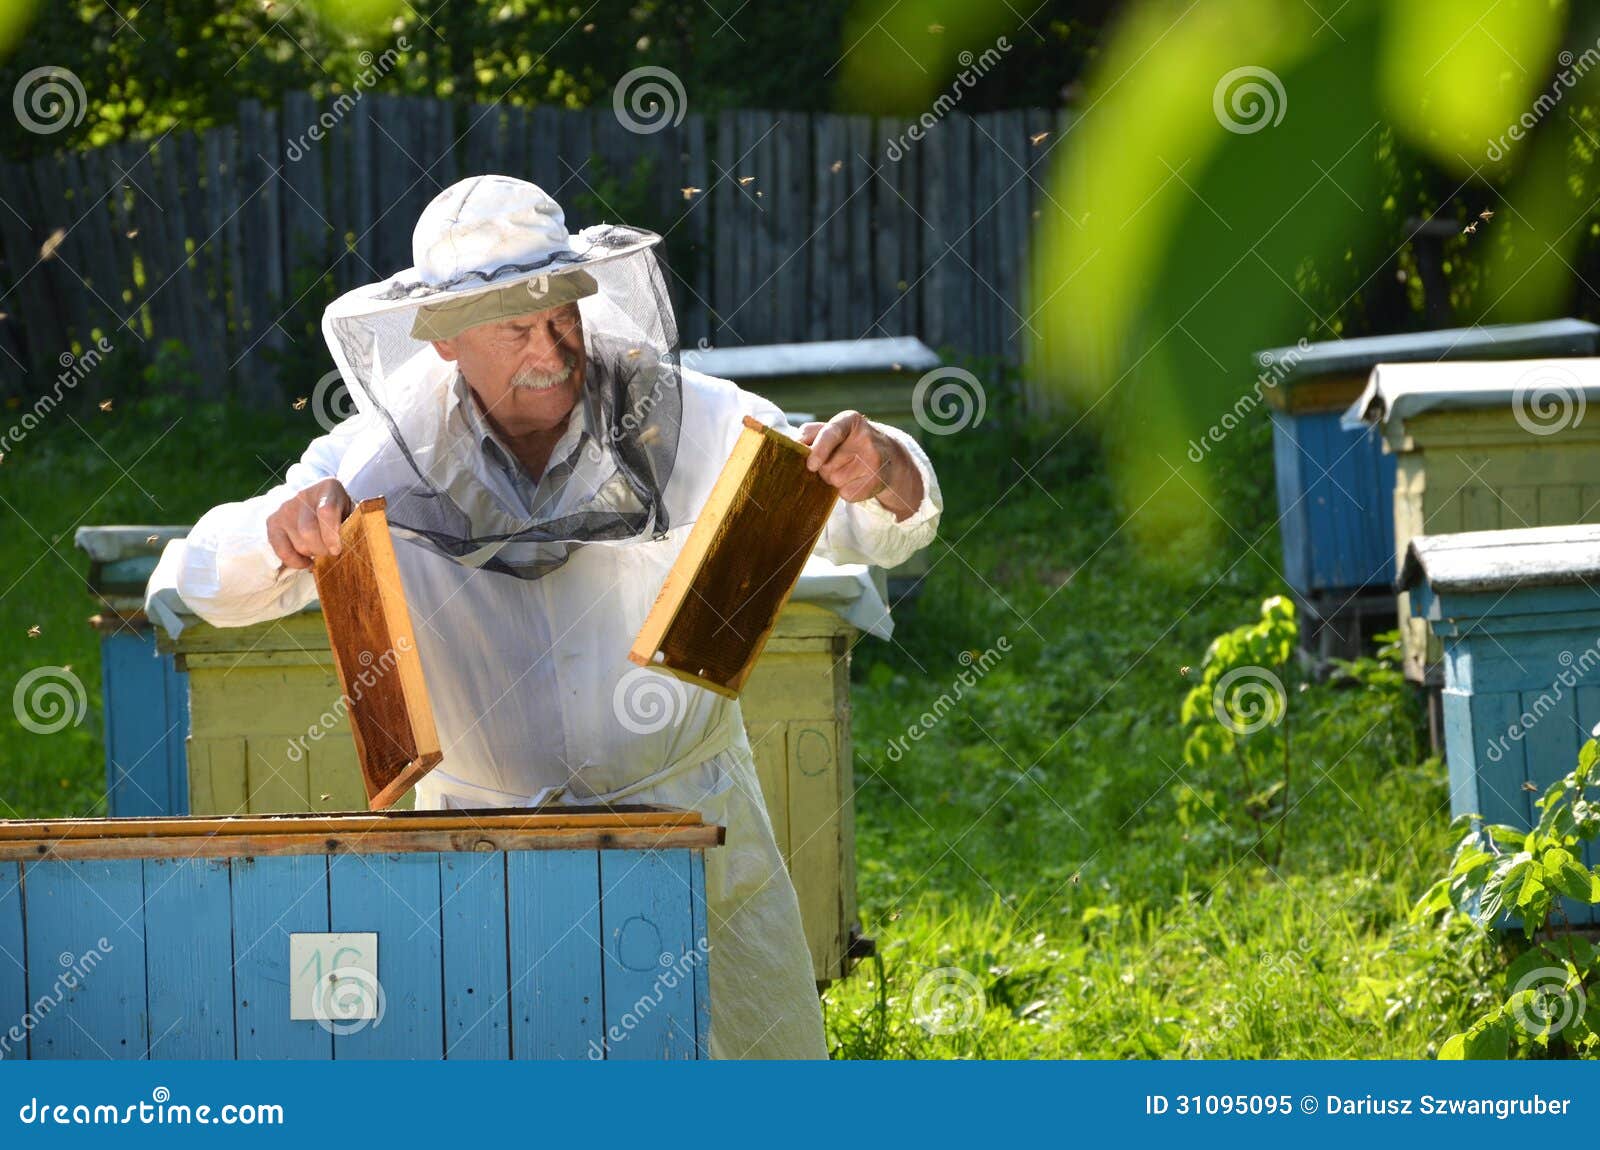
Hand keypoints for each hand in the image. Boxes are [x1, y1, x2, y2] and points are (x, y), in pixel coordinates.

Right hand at [265, 478, 352, 569]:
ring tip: (320, 550)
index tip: (337, 549)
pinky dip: (295, 561)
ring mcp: (285, 507)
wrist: (312, 498)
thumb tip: (359, 544)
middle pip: (308, 531)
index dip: (332, 535)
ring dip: (311, 554)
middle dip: (322, 549)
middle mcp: (303, 494)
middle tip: (331, 552)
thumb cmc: (338, 509)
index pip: (326, 512)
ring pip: (298, 543)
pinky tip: (306, 562)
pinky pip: (282, 550)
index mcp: (328, 487)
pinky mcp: (273, 521)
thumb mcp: (350, 508)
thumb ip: (355, 522)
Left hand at [799, 411, 923, 520]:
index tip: (811, 465)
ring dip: (834, 480)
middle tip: (838, 461)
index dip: (818, 449)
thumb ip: (811, 433)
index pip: (831, 433)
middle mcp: (865, 438)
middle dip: (824, 467)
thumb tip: (794, 443)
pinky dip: (846, 491)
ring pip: (834, 480)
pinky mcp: (876, 481)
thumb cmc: (851, 443)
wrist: (889, 458)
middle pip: (826, 465)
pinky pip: (846, 494)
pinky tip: (858, 480)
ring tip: (850, 470)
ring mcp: (873, 461)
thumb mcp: (834, 430)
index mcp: (850, 420)